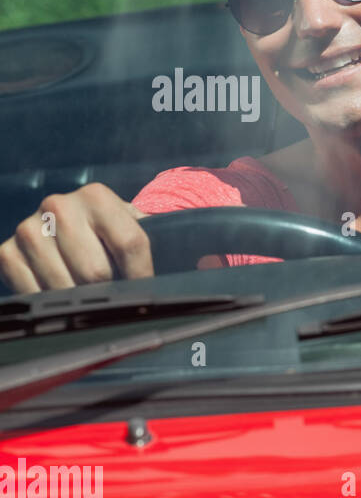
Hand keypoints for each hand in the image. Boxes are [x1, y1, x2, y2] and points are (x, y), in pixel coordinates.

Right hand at [0, 183, 153, 292]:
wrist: (70, 225)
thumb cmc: (111, 231)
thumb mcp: (138, 226)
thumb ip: (166, 240)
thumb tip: (203, 263)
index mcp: (96, 196)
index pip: (130, 244)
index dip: (142, 275)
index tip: (146, 289)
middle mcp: (57, 206)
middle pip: (95, 272)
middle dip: (110, 288)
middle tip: (114, 289)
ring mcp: (28, 229)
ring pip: (65, 287)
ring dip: (80, 298)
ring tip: (88, 289)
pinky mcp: (6, 251)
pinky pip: (34, 293)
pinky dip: (51, 301)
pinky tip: (62, 290)